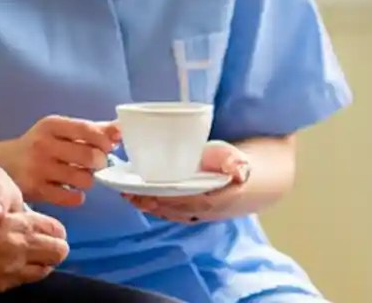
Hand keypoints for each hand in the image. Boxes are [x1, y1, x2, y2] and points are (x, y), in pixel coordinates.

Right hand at [0, 115, 121, 206]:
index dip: (105, 140)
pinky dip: (77, 196)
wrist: (1, 164)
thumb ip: (90, 129)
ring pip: (83, 179)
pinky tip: (71, 191)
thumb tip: (121, 130)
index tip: (109, 147)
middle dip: (100, 162)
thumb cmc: (38, 145)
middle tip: (96, 164)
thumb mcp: (58, 130)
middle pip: (90, 156)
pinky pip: (71, 198)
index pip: (87, 130)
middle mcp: (44, 144)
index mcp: (51, 125)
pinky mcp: (36, 191)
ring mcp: (39, 168)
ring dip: (88, 180)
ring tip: (81, 177)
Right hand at [0, 207, 68, 293]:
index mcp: (18, 224)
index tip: (51, 233)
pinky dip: (23, 274)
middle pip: (59, 252)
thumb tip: (35, 226)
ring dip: (42, 263)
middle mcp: (19, 247)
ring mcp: (11, 269)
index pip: (57, 230)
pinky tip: (10, 266)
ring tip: (29, 257)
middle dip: (55, 249)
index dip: (56, 232)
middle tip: (45, 247)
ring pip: (45, 270)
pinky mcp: (0, 285)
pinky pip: (23, 281)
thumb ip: (15, 219)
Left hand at [122, 141, 251, 222]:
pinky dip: (152, 206)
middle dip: (150, 202)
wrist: (244, 179)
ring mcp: (194, 213)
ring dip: (147, 205)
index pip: (188, 202)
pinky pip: (168, 211)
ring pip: (168, 212)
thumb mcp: (236, 158)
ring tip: (127, 194)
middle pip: (173, 209)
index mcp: (214, 199)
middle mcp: (202, 211)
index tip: (149, 192)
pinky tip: (136, 198)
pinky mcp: (187, 209)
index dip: (168, 199)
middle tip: (128, 192)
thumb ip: (236, 164)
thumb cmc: (233, 164)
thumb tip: (239, 173)